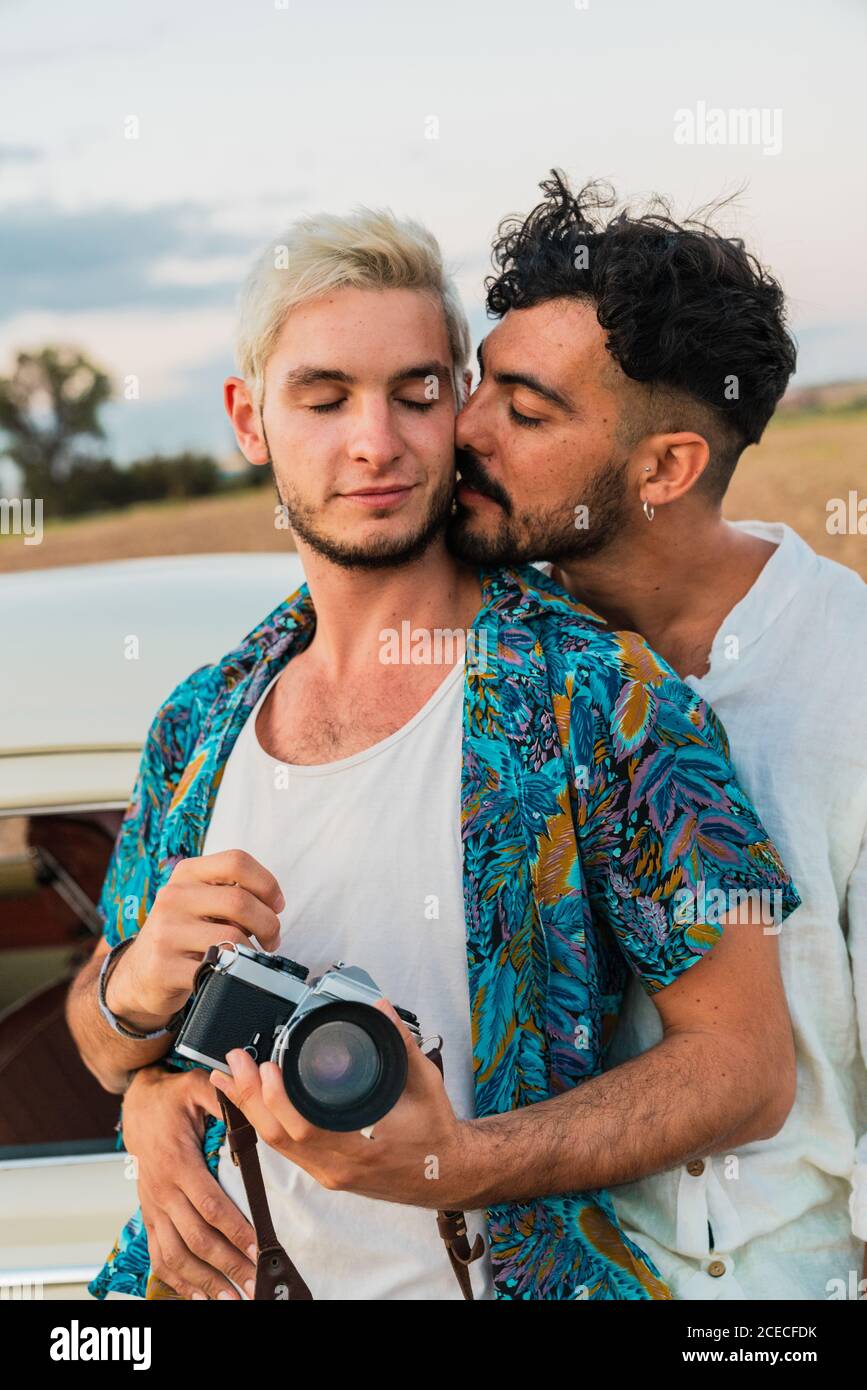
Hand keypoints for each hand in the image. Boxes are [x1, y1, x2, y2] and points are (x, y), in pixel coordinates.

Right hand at [106, 849, 284, 1030]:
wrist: (139, 972)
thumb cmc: (183, 932)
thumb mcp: (199, 900)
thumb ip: (232, 892)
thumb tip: (272, 906)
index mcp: (187, 873)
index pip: (236, 861)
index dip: (267, 883)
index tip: (277, 905)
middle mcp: (173, 897)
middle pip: (240, 901)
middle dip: (269, 923)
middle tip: (271, 939)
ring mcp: (166, 932)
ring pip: (234, 936)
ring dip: (256, 951)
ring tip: (253, 956)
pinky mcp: (165, 967)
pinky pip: (218, 967)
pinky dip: (236, 972)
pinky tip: (230, 971)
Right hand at [122, 1064, 257, 1299]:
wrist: (138, 1106)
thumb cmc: (172, 1098)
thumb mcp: (197, 1087)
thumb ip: (224, 1097)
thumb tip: (250, 1101)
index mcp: (177, 1162)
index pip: (209, 1204)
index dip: (235, 1229)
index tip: (259, 1248)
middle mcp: (161, 1190)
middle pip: (195, 1238)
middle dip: (227, 1264)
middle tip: (254, 1283)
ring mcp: (152, 1207)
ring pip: (175, 1255)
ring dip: (203, 1281)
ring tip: (232, 1299)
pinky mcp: (150, 1215)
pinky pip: (159, 1255)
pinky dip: (178, 1281)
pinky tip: (200, 1296)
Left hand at [211, 999, 475, 1208]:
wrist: (445, 1175)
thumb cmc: (435, 1132)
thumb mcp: (426, 1084)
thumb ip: (401, 1044)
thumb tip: (380, 1006)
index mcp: (360, 1150)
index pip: (305, 1131)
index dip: (278, 1101)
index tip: (264, 1068)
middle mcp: (335, 1167)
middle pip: (278, 1138)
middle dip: (248, 1098)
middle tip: (232, 1061)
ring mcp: (327, 1172)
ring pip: (276, 1145)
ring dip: (249, 1109)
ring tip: (228, 1075)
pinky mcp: (324, 1170)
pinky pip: (286, 1147)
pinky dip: (264, 1120)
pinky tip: (250, 1100)